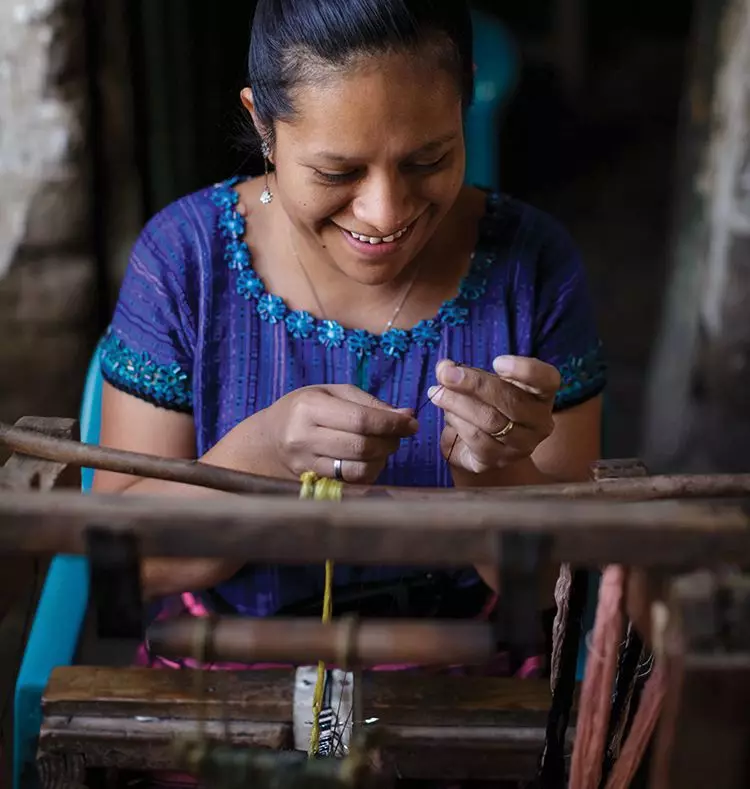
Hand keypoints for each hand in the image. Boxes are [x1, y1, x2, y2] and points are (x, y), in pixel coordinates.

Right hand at [266, 384, 417, 483]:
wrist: (268, 440)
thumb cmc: (305, 409)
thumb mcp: (332, 393)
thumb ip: (370, 404)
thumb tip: (407, 416)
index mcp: (309, 408)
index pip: (361, 420)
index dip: (392, 423)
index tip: (412, 424)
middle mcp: (303, 438)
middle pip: (361, 446)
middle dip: (389, 442)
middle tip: (398, 436)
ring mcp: (305, 464)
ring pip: (358, 470)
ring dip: (381, 460)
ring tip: (383, 447)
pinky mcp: (311, 483)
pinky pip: (350, 483)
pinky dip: (368, 473)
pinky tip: (369, 461)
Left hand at [428, 357, 560, 473]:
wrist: (489, 440)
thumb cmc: (491, 402)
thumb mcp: (487, 382)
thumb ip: (469, 372)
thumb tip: (444, 368)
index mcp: (543, 395)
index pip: (546, 380)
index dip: (524, 370)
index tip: (497, 362)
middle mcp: (539, 422)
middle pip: (511, 402)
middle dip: (474, 385)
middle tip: (446, 374)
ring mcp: (522, 446)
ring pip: (491, 423)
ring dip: (458, 404)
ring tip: (437, 392)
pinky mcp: (499, 460)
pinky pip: (477, 441)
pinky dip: (458, 423)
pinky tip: (447, 414)